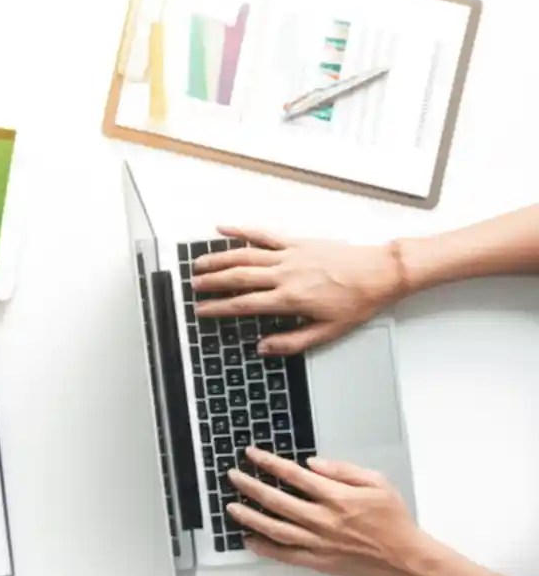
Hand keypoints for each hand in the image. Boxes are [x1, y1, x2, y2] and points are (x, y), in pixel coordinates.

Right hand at [192, 226, 404, 354]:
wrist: (381, 273)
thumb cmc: (358, 302)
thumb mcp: (328, 332)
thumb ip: (292, 341)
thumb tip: (263, 346)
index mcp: (290, 299)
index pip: (244, 304)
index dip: (219, 308)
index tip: (202, 310)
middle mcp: (285, 275)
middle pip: (238, 277)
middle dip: (211, 282)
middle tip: (193, 287)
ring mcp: (289, 255)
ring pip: (244, 255)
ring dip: (218, 259)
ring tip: (199, 263)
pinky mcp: (296, 242)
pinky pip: (264, 235)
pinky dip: (242, 230)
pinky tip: (223, 228)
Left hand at [225, 447, 435, 575]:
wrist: (407, 560)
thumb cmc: (394, 519)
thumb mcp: (378, 483)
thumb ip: (344, 470)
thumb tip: (313, 463)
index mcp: (337, 497)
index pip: (294, 475)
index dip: (269, 463)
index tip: (251, 454)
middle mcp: (323, 519)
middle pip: (277, 500)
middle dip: (250, 486)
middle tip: (232, 476)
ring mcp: (319, 542)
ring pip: (275, 528)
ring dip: (250, 516)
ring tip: (231, 507)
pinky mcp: (319, 562)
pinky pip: (285, 555)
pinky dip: (265, 548)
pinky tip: (248, 540)